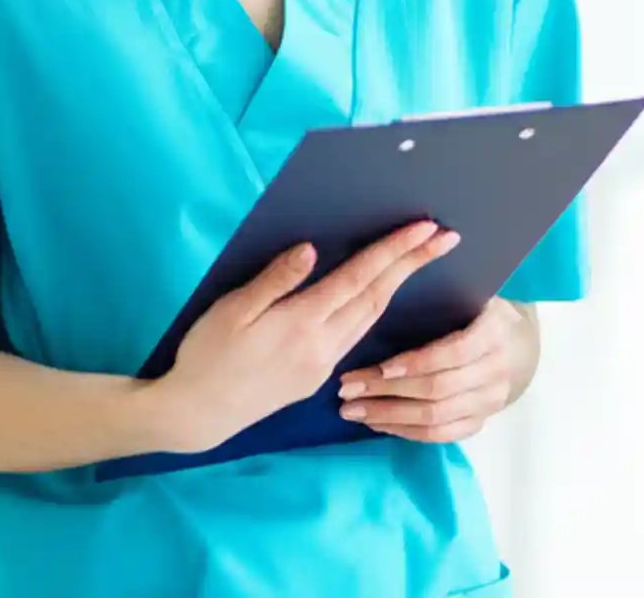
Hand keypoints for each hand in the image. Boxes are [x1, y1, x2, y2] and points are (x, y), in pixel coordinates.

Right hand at [152, 220, 461, 453]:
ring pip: (370, 319)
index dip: (393, 251)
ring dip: (397, 287)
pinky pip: (355, 337)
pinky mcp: (315, 377)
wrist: (197, 414)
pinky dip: (373, 310)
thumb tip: (313, 250)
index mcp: (300, 323)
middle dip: (412, 265)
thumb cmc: (206, 355)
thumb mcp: (231, 311)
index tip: (424, 229)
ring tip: (419, 262)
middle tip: (445, 238)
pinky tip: (376, 298)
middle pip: (377, 298)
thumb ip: (275, 280)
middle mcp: (321, 346)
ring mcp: (322, 365)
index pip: (358, 278)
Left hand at [336, 297, 533, 442]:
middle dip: (388, 392)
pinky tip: (375, 422)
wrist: (512, 344)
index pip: (455, 352)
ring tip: (351, 409)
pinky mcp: (479, 421)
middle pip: (438, 389)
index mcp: (494, 330)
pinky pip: (440, 435)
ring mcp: (490, 400)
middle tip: (347, 389)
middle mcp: (497, 369)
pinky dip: (405, 431)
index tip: (379, 367)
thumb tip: (390, 269)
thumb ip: (438, 290)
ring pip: (435, 417)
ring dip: (388, 415)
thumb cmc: (472, 311)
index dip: (416, 362)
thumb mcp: (465, 293)